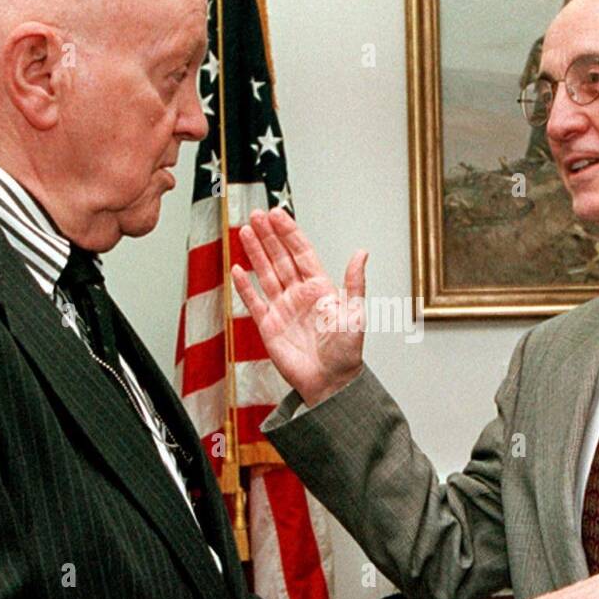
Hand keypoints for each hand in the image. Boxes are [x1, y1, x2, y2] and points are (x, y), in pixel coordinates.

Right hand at [231, 207, 367, 406]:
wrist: (330, 383)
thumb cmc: (346, 353)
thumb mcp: (355, 315)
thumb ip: (355, 283)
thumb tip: (361, 253)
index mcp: (320, 289)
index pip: (301, 253)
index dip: (289, 233)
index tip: (278, 215)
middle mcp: (299, 295)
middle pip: (280, 258)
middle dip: (268, 236)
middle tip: (256, 215)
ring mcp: (283, 309)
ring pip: (266, 274)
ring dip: (255, 253)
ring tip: (244, 231)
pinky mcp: (269, 326)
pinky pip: (254, 302)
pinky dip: (245, 286)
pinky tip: (237, 269)